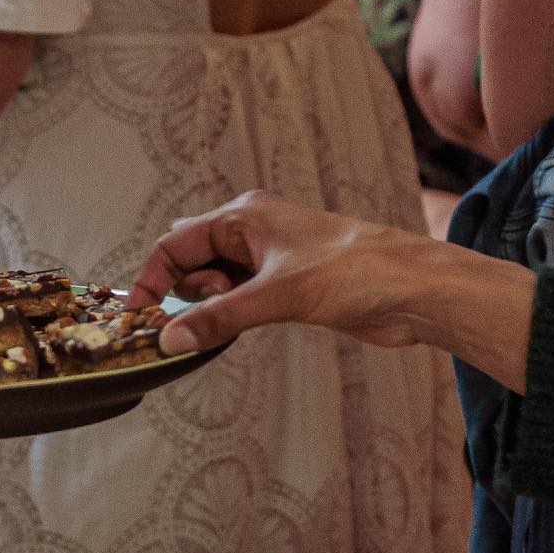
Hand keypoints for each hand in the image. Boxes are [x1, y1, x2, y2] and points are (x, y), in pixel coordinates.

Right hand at [130, 189, 431, 355]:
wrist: (411, 290)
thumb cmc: (356, 271)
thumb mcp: (277, 296)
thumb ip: (219, 318)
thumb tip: (170, 337)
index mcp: (245, 215)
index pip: (176, 244)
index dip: (153, 278)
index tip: (141, 315)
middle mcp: (253, 231)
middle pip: (191, 259)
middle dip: (183, 290)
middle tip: (199, 316)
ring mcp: (269, 258)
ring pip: (215, 280)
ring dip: (209, 305)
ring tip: (229, 319)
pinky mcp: (287, 284)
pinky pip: (239, 297)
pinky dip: (228, 314)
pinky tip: (235, 328)